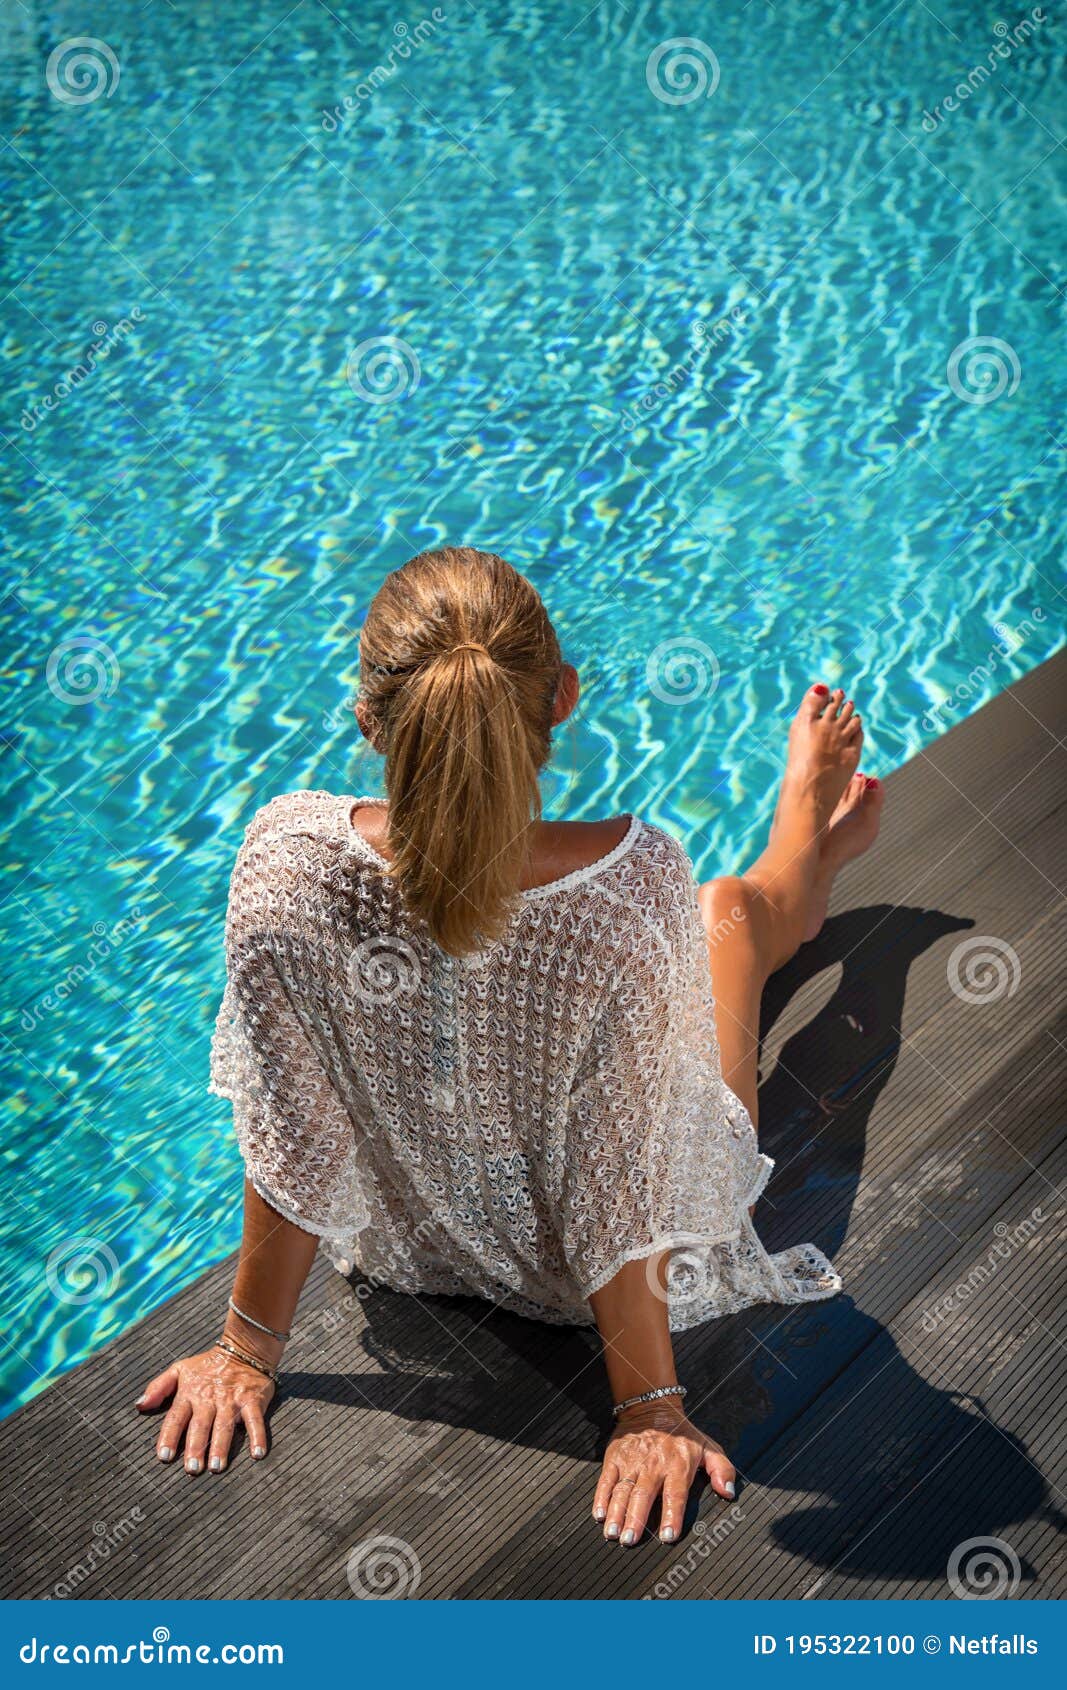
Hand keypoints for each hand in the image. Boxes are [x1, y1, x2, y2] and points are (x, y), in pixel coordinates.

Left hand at [135, 1346, 274, 1472]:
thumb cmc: (208, 1365)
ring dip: (221, 1447)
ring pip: (224, 1425)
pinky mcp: (252, 1399)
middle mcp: (210, 1399)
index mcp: (190, 1393)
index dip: (170, 1437)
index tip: (165, 1457)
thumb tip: (139, 1406)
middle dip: (196, 1447)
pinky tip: (258, 1454)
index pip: (176, 1417)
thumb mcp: (179, 1370)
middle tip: (192, 1469)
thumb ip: (158, 1387)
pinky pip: (255, 1420)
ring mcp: (232, 1399)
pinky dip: (258, 1436)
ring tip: (216, 1467)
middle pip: (200, 1425)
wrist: (243, 1348)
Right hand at [592, 1404, 735, 1543]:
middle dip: (636, 1519)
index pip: (675, 1494)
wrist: (652, 1408)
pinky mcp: (614, 1457)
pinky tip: (599, 1514)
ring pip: (622, 1490)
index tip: (668, 1537)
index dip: (672, 1515)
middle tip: (630, 1540)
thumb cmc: (682, 1435)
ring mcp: (631, 1461)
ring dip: (617, 1512)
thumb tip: (729, 1492)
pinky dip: (601, 1497)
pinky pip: (606, 1480)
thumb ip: (722, 1470)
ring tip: (613, 1533)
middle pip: (643, 1495)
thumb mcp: (708, 1448)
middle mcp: (653, 1464)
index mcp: (677, 1465)